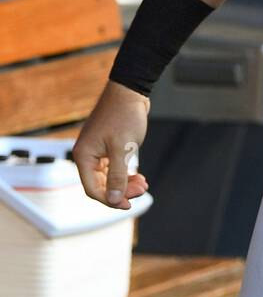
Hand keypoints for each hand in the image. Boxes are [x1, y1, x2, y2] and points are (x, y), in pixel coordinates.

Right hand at [71, 79, 150, 209]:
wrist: (130, 91)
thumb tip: (115, 200)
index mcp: (84, 156)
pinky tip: (139, 176)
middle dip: (122, 190)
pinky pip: (113, 167)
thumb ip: (118, 176)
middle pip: (101, 185)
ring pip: (109, 177)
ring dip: (125, 183)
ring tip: (144, 183)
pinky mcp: (107, 146)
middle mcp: (87, 155)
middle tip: (142, 188)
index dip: (111, 200)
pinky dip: (126, 173)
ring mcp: (97, 150)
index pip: (93, 189)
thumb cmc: (124, 116)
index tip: (129, 204)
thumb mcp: (123, 148)